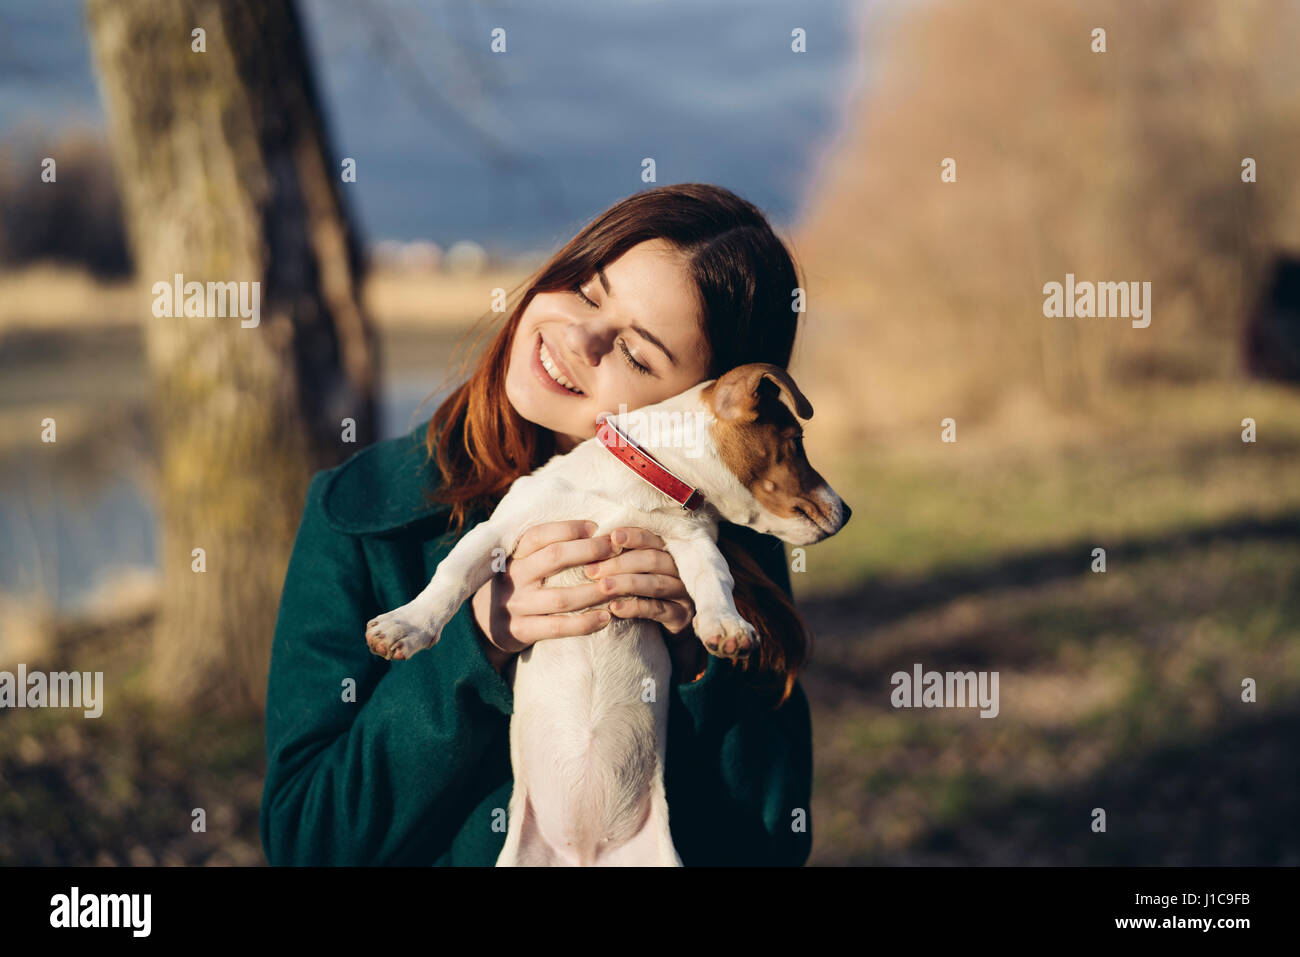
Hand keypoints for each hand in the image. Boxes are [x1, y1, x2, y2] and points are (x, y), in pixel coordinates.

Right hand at [471, 520, 624, 668]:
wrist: (484, 624)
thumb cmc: (517, 585)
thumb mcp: (521, 563)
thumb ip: (544, 549)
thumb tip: (592, 530)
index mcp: (513, 556)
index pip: (539, 535)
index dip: (569, 528)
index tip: (596, 527)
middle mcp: (513, 577)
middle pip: (554, 558)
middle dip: (589, 550)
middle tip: (616, 548)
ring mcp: (516, 605)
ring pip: (561, 597)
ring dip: (594, 591)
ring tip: (619, 585)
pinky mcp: (521, 631)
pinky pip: (558, 627)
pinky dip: (584, 623)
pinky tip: (606, 617)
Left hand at [581, 526, 695, 636]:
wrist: (665, 630)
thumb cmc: (643, 593)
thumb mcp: (636, 571)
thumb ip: (622, 556)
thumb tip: (592, 542)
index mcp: (669, 552)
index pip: (653, 539)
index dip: (634, 536)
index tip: (612, 537)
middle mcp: (679, 570)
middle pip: (653, 560)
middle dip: (620, 563)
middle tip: (591, 570)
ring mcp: (682, 594)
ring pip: (655, 584)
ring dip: (626, 584)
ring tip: (602, 586)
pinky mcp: (681, 617)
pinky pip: (657, 610)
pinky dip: (634, 607)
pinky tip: (614, 608)